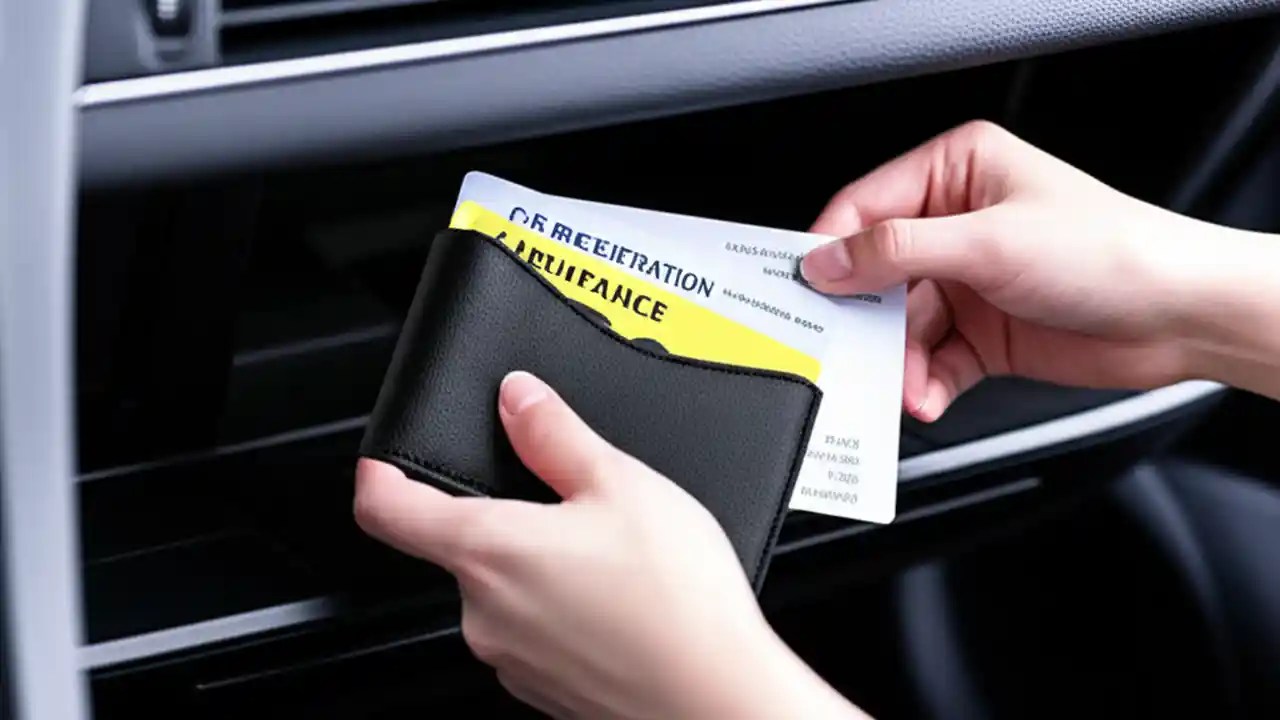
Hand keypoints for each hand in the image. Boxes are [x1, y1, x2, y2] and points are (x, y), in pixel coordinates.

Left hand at [354, 371, 865, 719]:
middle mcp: (483, 614)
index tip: (384, 461)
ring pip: (506, 594)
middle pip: (465, 548)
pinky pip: (536, 635)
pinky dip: (565, 615)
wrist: (720, 699)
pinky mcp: (543, 692)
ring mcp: (511, 660)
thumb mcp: (621, 485)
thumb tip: (518, 398)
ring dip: (543, 570)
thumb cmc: (677, 602)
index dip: (379, 475)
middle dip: (512, 520)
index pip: (387, 509)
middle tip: (578, 511)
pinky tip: (621, 607)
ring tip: (616, 565)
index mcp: (489, 551)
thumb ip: (555, 434)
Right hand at [800, 120, 1243, 419]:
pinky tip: (927, 395)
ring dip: (897, 362)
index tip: (804, 289)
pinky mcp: (982, 333)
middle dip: (865, 319)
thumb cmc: (1111, 250)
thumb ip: (898, 252)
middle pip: (876, 274)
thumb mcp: (990, 242)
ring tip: (905, 385)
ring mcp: (968, 281)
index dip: (830, 249)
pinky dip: (923, 382)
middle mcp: (956, 224)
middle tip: (846, 350)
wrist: (1181, 314)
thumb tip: (828, 261)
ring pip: (900, 326)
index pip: (865, 206)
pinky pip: (931, 361)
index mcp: (956, 172)